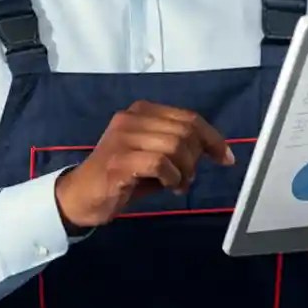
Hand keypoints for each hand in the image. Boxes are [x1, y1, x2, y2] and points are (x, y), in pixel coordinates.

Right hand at [53, 100, 234, 230]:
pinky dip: (171, 177)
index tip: (225, 158)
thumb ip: (177, 146)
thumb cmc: (121, 177)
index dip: (212, 137)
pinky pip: (159, 163)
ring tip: (177, 184)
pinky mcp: (118, 161)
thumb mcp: (152, 155)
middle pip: (185, 131)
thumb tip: (210, 149)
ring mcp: (122, 138)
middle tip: (188, 178)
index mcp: (141, 111)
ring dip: (185, 170)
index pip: (188, 117)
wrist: (82, 196)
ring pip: (175, 145)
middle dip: (196, 158)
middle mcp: (131, 118)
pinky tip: (167, 186)